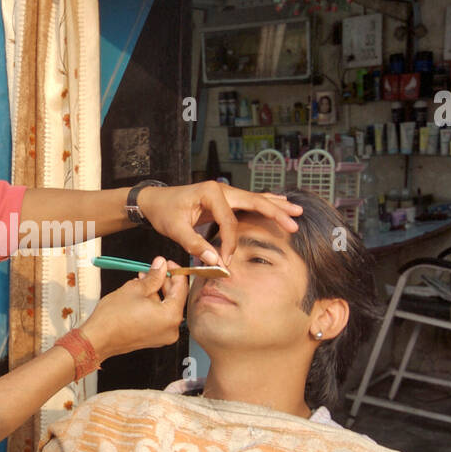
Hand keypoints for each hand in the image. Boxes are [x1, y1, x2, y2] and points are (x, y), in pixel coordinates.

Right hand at [79, 257, 187, 360]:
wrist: (98, 338)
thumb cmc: (113, 318)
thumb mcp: (135, 289)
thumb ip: (153, 276)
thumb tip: (160, 266)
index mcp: (171, 316)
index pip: (181, 288)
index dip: (174, 272)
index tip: (167, 264)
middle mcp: (171, 329)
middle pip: (174, 299)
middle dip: (164, 282)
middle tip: (154, 269)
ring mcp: (162, 336)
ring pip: (165, 308)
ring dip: (157, 293)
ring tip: (143, 281)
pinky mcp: (153, 339)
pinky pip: (159, 318)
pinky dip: (153, 305)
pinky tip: (141, 295)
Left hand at [136, 182, 301, 267]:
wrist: (154, 201)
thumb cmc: (163, 212)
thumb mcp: (175, 229)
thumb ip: (194, 245)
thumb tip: (215, 261)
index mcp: (210, 192)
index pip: (230, 221)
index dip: (230, 243)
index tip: (225, 261)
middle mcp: (221, 189)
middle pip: (254, 201)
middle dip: (275, 213)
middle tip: (294, 223)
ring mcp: (224, 192)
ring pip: (255, 199)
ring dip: (276, 206)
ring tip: (297, 210)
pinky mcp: (224, 199)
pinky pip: (248, 201)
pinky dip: (264, 203)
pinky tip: (279, 202)